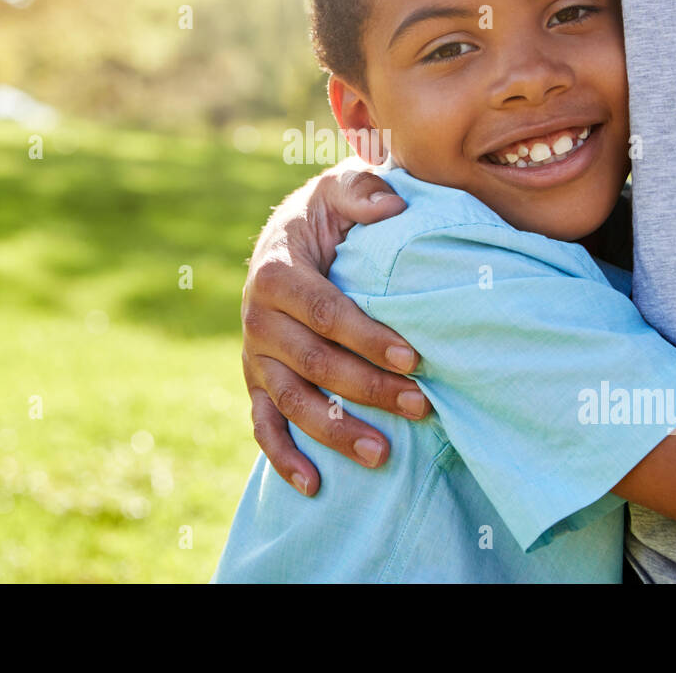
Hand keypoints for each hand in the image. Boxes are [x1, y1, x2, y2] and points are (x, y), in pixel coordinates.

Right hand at [242, 159, 432, 495]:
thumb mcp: (339, 189)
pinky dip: (283, 457)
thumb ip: (363, 191)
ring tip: (383, 454)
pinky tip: (314, 486)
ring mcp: (255, 356)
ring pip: (291, 401)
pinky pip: (263, 425)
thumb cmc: (327, 215)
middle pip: (313, 363)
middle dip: (368, 388)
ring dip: (334, 431)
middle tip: (421, 406)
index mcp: (276, 271)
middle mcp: (257, 317)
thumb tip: (391, 207)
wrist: (290, 236)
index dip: (368, 337)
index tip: (416, 356)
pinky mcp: (256, 382)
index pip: (325, 311)